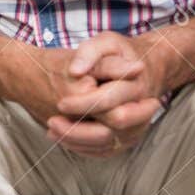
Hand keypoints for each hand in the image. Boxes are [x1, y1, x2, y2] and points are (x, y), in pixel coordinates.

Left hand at [47, 33, 167, 154]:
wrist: (143, 69)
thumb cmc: (120, 53)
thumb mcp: (107, 42)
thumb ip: (90, 53)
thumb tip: (76, 70)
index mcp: (135, 88)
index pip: (109, 103)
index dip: (83, 104)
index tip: (60, 103)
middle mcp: (140, 114)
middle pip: (107, 132)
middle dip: (76, 130)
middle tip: (51, 121)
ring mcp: (134, 130)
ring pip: (103, 146)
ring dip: (74, 140)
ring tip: (51, 128)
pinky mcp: (124, 140)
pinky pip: (102, 151)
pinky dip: (80, 146)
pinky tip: (60, 135)